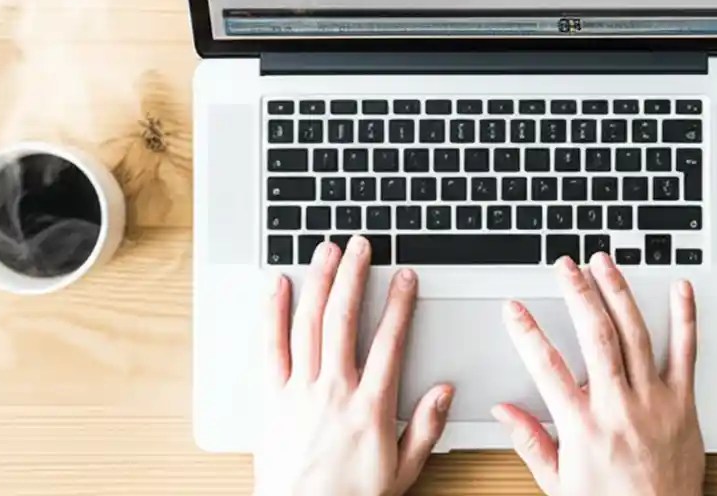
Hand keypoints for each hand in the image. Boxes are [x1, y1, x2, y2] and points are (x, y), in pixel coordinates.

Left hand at [254, 236, 453, 495]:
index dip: (400, 303)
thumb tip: (445, 390)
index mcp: (370, 407)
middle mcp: (334, 391)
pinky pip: (271, 347)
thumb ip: (426, 428)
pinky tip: (279, 286)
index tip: (405, 276)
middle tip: (361, 245)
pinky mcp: (272, 399)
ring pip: (309, 324)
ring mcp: (300, 391)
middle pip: (344, 319)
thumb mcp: (403, 471)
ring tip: (327, 251)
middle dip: (354, 276)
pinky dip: (273, 313)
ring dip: (319, 282)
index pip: (389, 341)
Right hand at [494, 253, 703, 495]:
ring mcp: (654, 402)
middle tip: (566, 266)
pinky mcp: (684, 404)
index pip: (546, 366)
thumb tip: (504, 411)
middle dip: (577, 293)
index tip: (514, 308)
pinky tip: (680, 289)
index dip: (526, 332)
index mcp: (583, 427)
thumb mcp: (559, 483)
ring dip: (618, 293)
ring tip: (605, 264)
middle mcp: (619, 408)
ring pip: (635, 334)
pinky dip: (685, 318)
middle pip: (595, 336)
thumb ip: (531, 442)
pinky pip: (686, 353)